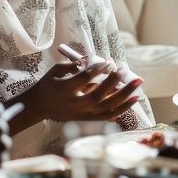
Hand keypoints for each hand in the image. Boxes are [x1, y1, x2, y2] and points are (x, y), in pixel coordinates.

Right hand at [10, 59, 143, 131]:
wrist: (39, 107)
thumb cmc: (48, 85)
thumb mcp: (55, 71)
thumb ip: (72, 65)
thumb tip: (90, 59)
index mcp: (65, 90)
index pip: (85, 79)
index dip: (98, 69)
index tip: (109, 61)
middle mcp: (75, 104)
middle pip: (99, 95)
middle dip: (114, 82)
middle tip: (124, 70)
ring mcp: (82, 113)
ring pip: (107, 107)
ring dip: (125, 95)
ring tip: (138, 84)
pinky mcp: (87, 119)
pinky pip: (108, 115)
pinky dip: (122, 109)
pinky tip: (133, 100)